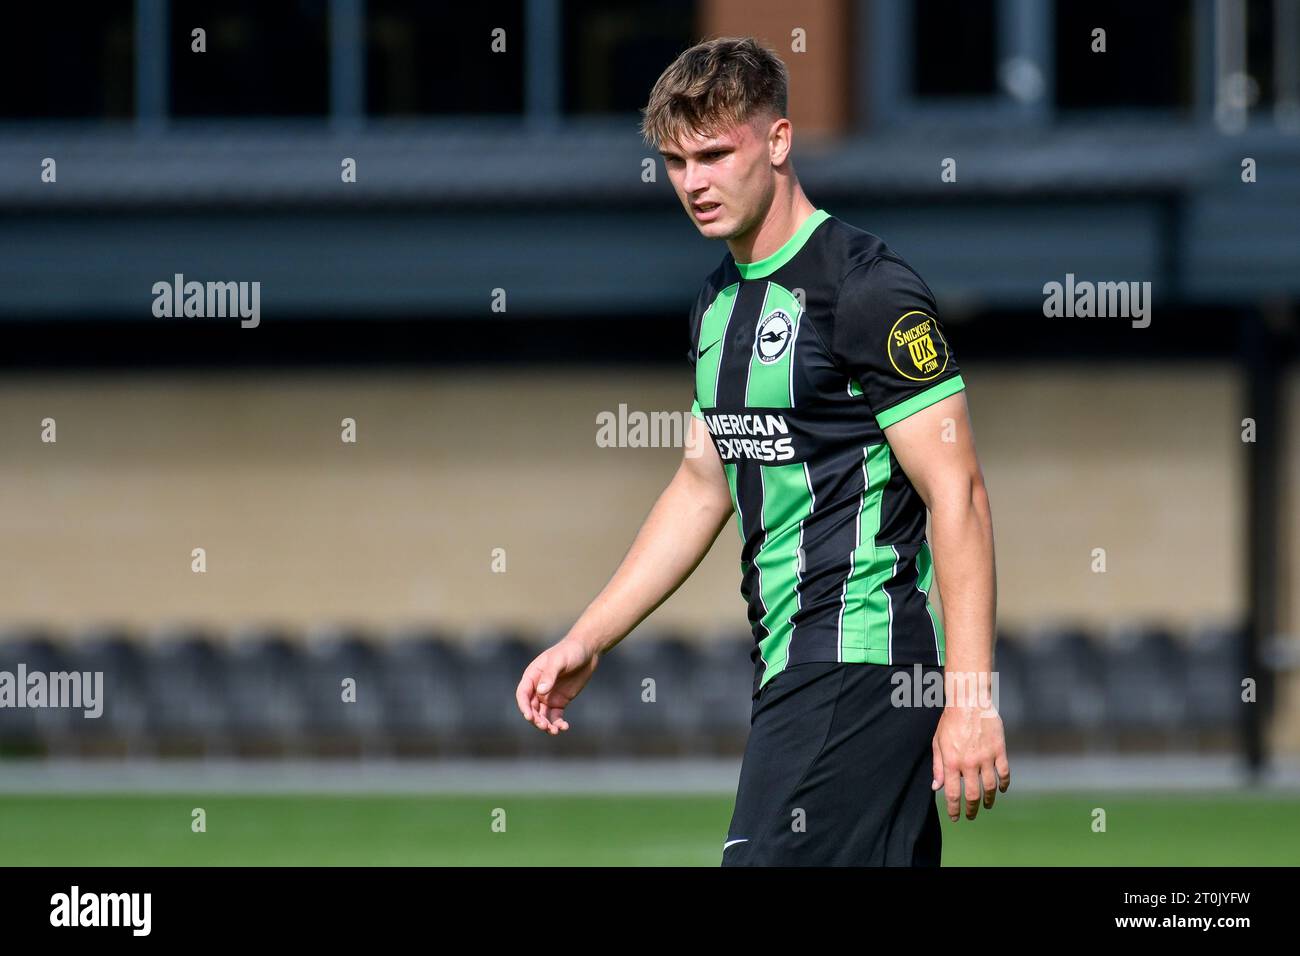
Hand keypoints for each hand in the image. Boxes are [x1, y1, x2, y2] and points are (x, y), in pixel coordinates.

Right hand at [514, 636, 599, 734]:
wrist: (588, 651)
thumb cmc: (570, 651)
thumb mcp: (559, 660)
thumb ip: (550, 675)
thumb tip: (541, 691)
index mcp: (532, 676)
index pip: (523, 694)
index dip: (524, 706)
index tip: (529, 717)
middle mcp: (538, 688)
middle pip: (531, 708)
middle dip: (536, 719)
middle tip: (544, 726)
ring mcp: (548, 696)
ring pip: (542, 715)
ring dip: (546, 725)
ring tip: (555, 731)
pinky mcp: (560, 702)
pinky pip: (555, 716)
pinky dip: (557, 723)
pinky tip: (564, 727)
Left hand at [932, 704, 1009, 820]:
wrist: (969, 701)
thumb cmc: (949, 721)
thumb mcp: (938, 743)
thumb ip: (938, 766)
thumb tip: (936, 787)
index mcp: (952, 762)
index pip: (953, 793)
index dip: (954, 809)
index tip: (956, 817)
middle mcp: (969, 763)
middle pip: (973, 795)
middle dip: (972, 809)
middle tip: (971, 816)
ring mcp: (986, 757)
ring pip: (990, 787)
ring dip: (989, 800)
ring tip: (986, 805)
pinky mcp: (999, 750)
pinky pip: (1004, 773)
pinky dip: (1004, 784)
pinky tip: (1001, 789)